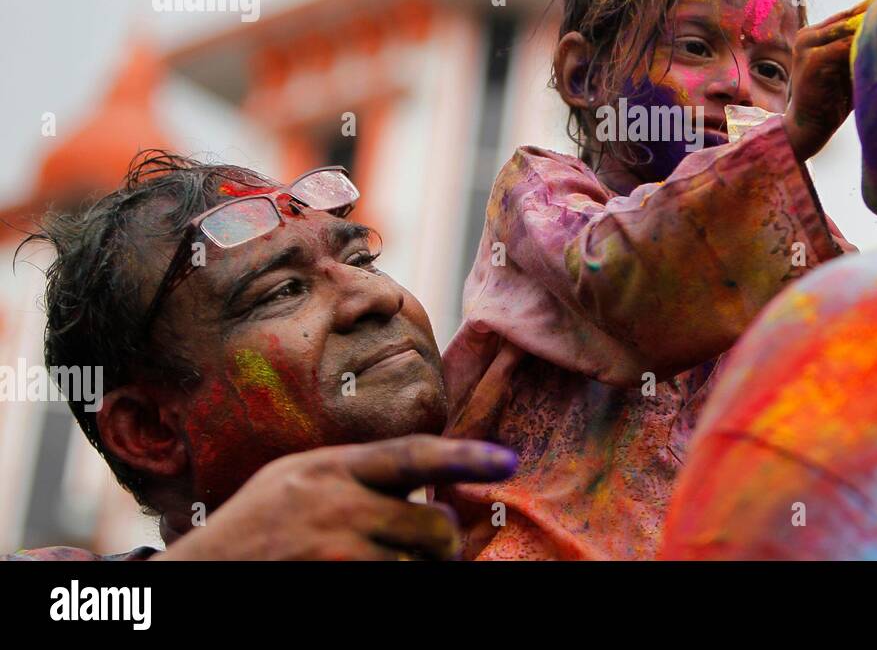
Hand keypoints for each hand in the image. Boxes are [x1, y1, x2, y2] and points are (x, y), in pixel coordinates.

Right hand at [155, 435, 515, 560]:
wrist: (202, 573)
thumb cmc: (254, 528)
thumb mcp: (297, 478)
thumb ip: (357, 474)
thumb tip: (427, 486)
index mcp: (331, 467)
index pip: (413, 454)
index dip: (466, 456)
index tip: (508, 460)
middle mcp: (336, 505)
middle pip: (433, 526)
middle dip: (441, 543)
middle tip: (427, 549)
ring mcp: (336, 551)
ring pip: (420, 567)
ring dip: (417, 571)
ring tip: (381, 563)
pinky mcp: (336, 586)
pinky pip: (397, 588)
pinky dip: (396, 583)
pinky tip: (367, 573)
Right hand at [782, 0, 872, 161]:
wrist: (808, 127)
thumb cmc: (834, 101)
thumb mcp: (848, 68)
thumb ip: (861, 49)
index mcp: (814, 34)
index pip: (848, 15)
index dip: (874, 10)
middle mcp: (807, 36)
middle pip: (848, 18)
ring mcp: (806, 46)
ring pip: (848, 29)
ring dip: (874, 27)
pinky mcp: (812, 61)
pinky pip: (845, 46)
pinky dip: (866, 45)